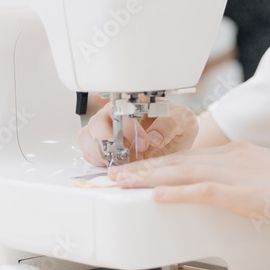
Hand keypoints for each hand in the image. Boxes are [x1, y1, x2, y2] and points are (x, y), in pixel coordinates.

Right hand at [77, 97, 199, 166]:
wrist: (177, 143)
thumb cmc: (178, 126)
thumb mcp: (183, 120)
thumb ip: (171, 124)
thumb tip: (154, 138)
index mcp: (133, 103)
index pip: (119, 108)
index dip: (128, 127)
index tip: (144, 143)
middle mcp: (115, 115)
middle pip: (96, 122)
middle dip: (108, 141)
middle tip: (126, 155)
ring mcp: (106, 132)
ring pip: (87, 138)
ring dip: (101, 153)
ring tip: (122, 162)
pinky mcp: (104, 149)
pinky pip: (90, 154)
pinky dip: (99, 163)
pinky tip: (117, 166)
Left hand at [106, 141, 269, 228]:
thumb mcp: (268, 181)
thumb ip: (244, 183)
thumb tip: (230, 193)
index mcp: (237, 154)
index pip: (186, 157)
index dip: (156, 163)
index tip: (132, 169)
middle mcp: (232, 157)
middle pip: (176, 160)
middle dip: (141, 167)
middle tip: (111, 173)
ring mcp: (237, 173)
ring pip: (182, 171)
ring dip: (147, 176)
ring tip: (120, 181)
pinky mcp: (246, 191)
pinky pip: (204, 191)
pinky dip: (177, 192)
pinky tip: (156, 195)